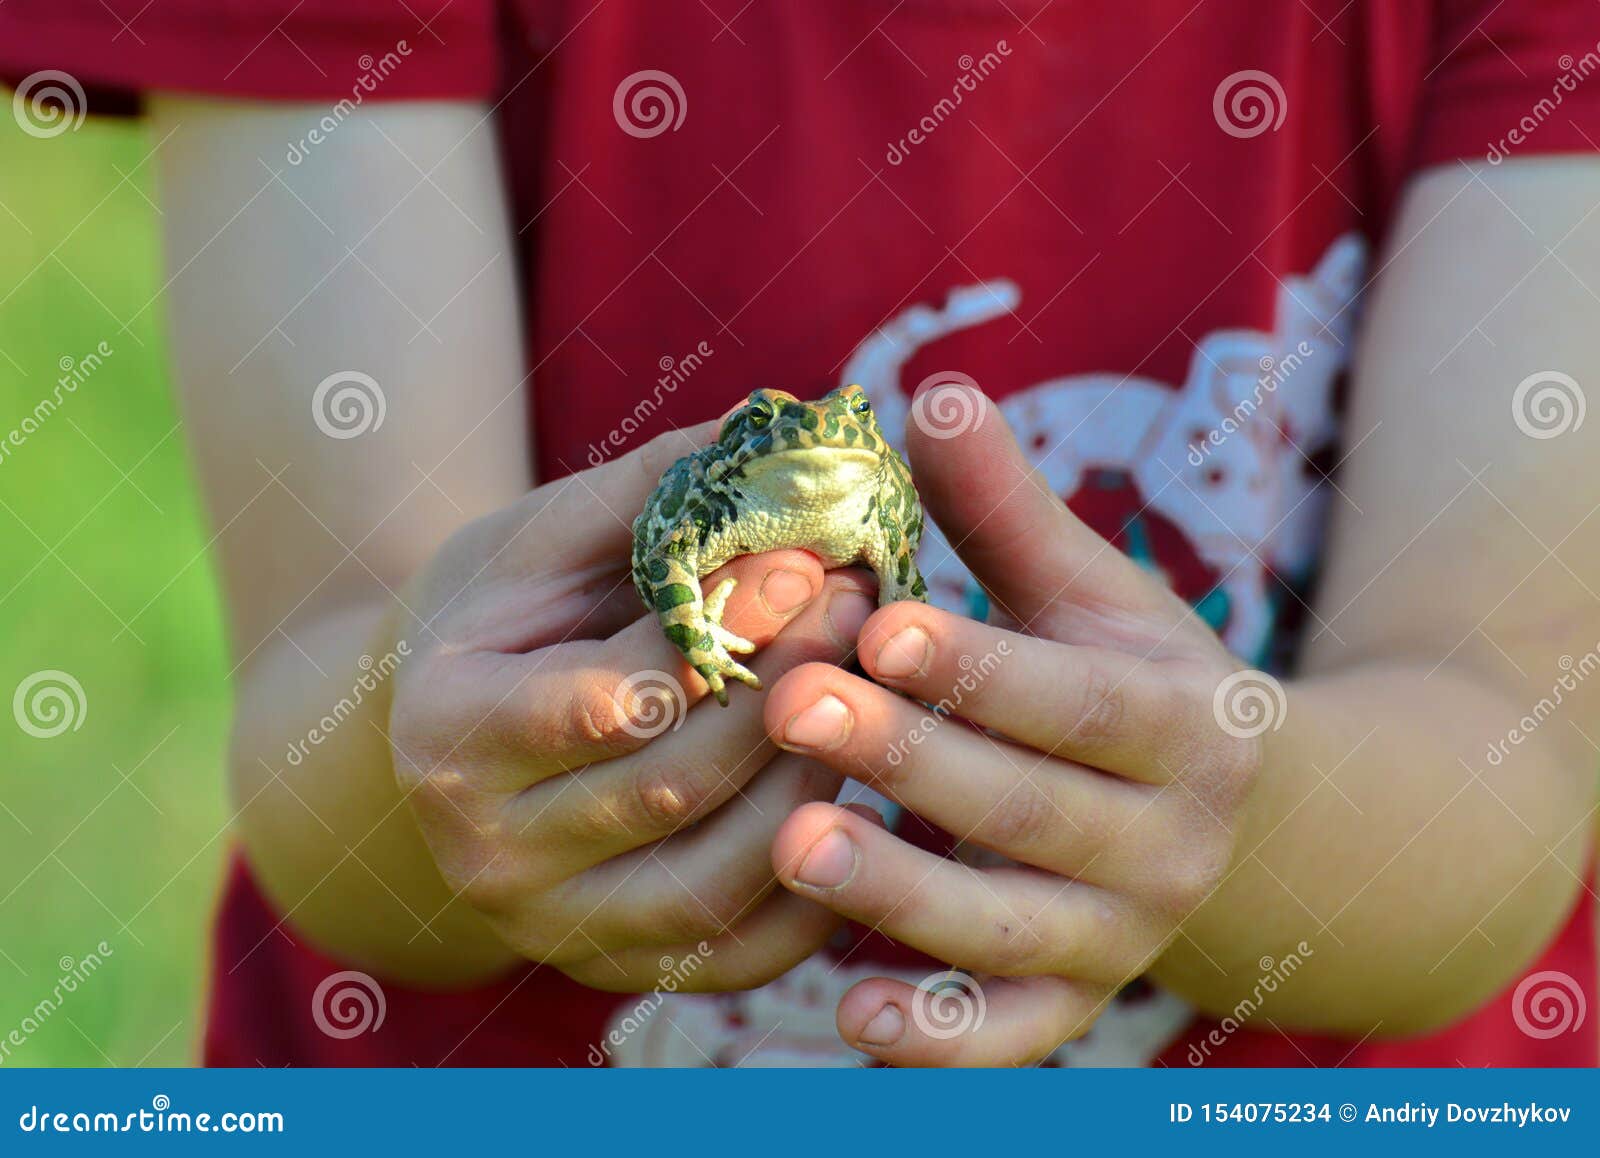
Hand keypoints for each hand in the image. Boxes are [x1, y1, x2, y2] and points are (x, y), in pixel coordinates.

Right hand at [389, 422, 877, 990]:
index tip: (807, 561)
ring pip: (714, 880)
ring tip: (879, 694)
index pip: (600, 699)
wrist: (448, 745)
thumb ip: (647, 494)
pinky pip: (739, 952)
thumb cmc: (502, 619)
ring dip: (814, 782)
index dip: (719, 632)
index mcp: (448, 732)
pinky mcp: (619, 970)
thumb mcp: (540, 541)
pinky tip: (865, 801)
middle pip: (669, 787)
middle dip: (786, 692)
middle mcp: (486, 851)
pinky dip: (817, 886)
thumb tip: (788, 432)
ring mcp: (552, 927)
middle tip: (866, 608)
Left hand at [764, 385, 1260, 1063]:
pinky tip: (848, 1023)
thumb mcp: (1085, 594)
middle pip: (1028, 804)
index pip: (1070, 693)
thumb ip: (1004, 508)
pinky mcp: (1078, 1001)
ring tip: (792, 846)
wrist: (1240, 825)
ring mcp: (1124, 933)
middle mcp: (1166, 836)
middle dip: (909, 758)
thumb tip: (928, 388)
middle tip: (794, 709)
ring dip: (901, 893)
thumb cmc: (1126, 680)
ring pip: (1008, 924)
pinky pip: (1012, 1032)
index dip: (978, 661)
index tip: (879, 619)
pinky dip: (940, 1037)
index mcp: (1179, 718)